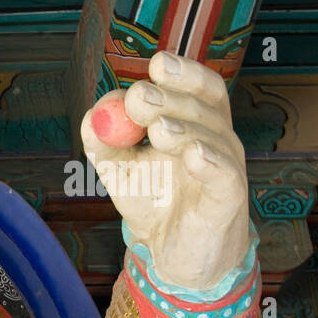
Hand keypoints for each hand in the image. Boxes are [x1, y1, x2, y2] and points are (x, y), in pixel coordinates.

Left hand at [80, 51, 250, 290]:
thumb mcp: (122, 171)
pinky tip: (193, 154)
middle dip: (170, 97)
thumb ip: (104, 145)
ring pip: (213, 137)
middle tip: (138, 96)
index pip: (199, 88)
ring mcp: (227, 168)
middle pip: (204, 107)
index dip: (182, 72)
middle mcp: (218, 140)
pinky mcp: (228, 199)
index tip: (156, 63)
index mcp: (197, 124)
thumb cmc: (156, 203)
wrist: (174, 255)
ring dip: (183, 128)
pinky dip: (209, 161)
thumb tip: (90, 117)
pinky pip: (223, 175)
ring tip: (156, 129)